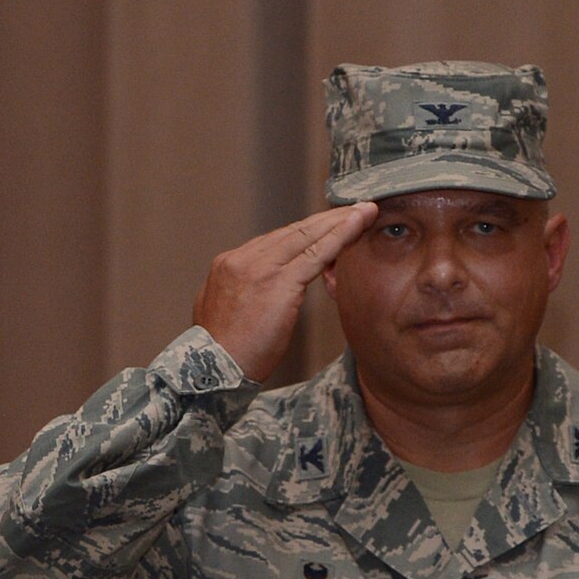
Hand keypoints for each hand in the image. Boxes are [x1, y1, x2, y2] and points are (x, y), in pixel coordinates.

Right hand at [192, 203, 378, 382]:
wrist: (213, 370)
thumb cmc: (223, 356)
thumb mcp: (221, 314)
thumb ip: (239, 294)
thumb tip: (252, 293)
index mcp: (229, 265)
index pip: (274, 242)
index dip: (305, 233)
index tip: (326, 226)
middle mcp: (243, 258)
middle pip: (293, 231)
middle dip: (326, 220)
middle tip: (354, 208)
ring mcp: (260, 267)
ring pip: (307, 236)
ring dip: (339, 222)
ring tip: (364, 212)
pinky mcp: (279, 282)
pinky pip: (316, 253)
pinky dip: (340, 236)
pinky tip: (359, 224)